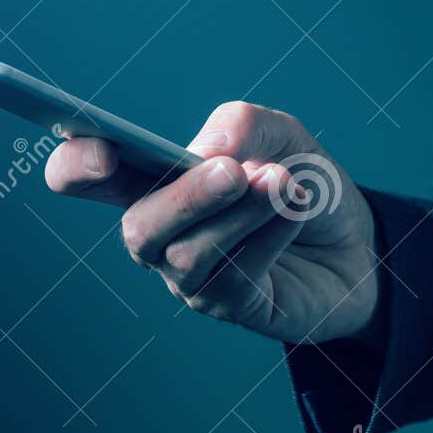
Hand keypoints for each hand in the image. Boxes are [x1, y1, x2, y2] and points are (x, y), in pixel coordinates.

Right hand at [44, 102, 381, 345]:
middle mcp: (160, 233)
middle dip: (184, 197)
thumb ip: (243, 125)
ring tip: (284, 183)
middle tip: (233, 172)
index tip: (100, 150)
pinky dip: (271, 234)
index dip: (76, 165)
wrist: (356, 238)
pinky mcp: (229, 306)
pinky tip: (299, 207)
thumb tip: (208, 148)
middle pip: (138, 227)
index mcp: (153, 180)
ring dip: (239, 215)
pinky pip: (236, 277)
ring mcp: (190, 276)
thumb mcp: (282, 135)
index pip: (86, 176)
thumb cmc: (300, 180)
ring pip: (188, 256)